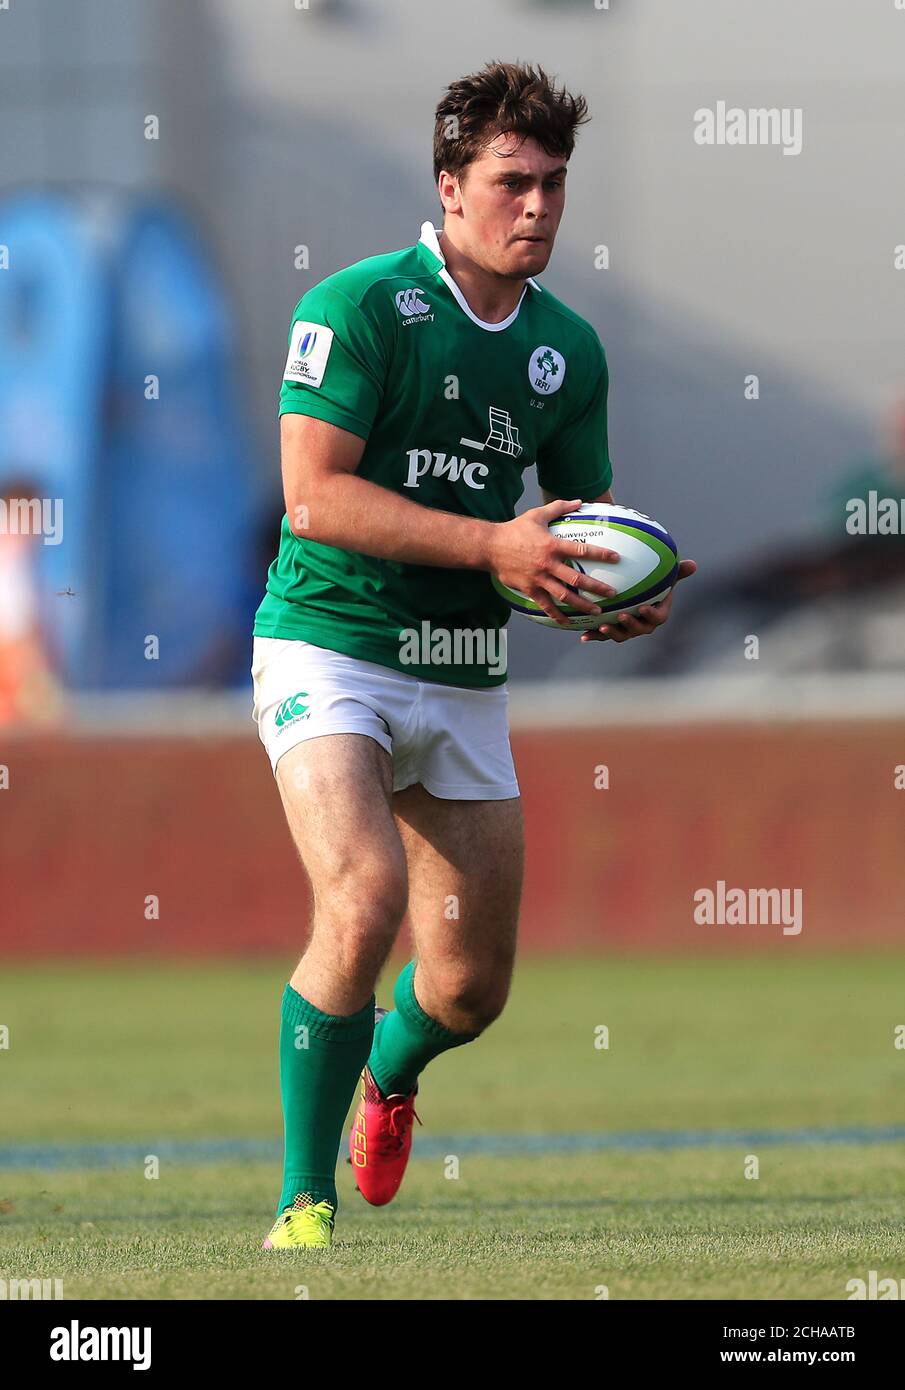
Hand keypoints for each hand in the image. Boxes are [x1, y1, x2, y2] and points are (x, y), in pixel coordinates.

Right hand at [488, 497, 619, 626]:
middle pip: (576, 579)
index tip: (616, 558)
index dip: (600, 554)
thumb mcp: (537, 515)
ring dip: (582, 605)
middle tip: (612, 593)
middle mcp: (548, 564)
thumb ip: (559, 508)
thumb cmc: (515, 529)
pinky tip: (567, 622)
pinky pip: (545, 605)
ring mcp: (538, 579)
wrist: (490, 546)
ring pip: (564, 596)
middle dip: (596, 587)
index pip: (581, 550)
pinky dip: (557, 614)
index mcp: (552, 545)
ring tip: (596, 611)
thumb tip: (580, 502)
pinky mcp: (529, 589)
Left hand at [579, 559, 697, 641]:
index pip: (658, 618)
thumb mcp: (664, 577)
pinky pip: (603, 635)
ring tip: (602, 626)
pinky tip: (584, 636)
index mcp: (657, 613)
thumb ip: (676, 572)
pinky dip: (594, 636)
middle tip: (622, 616)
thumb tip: (693, 564)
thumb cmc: (653, 584)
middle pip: (639, 629)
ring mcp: (627, 630)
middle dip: (631, 625)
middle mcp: (643, 625)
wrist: (636, 594)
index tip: (643, 608)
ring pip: (621, 635)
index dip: (651, 615)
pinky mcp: (612, 631)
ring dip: (612, 633)